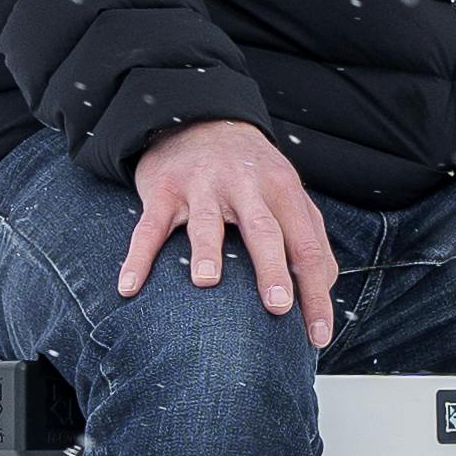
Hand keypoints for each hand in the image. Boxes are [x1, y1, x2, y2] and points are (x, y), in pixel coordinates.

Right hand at [120, 119, 338, 343]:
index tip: (318, 336)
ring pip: (206, 222)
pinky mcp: (164, 190)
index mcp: (283, 191)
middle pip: (264, 231)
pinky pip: (149, 227)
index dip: (316, 292)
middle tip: (279, 306)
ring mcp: (202, 187)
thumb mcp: (286, 192)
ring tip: (206, 282)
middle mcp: (245, 187)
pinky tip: (129, 287)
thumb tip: (326, 286)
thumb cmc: (250, 171)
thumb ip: (309, 234)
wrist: (199, 119)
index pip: (307, 247)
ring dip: (206, 251)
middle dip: (273, 269)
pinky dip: (138, 257)